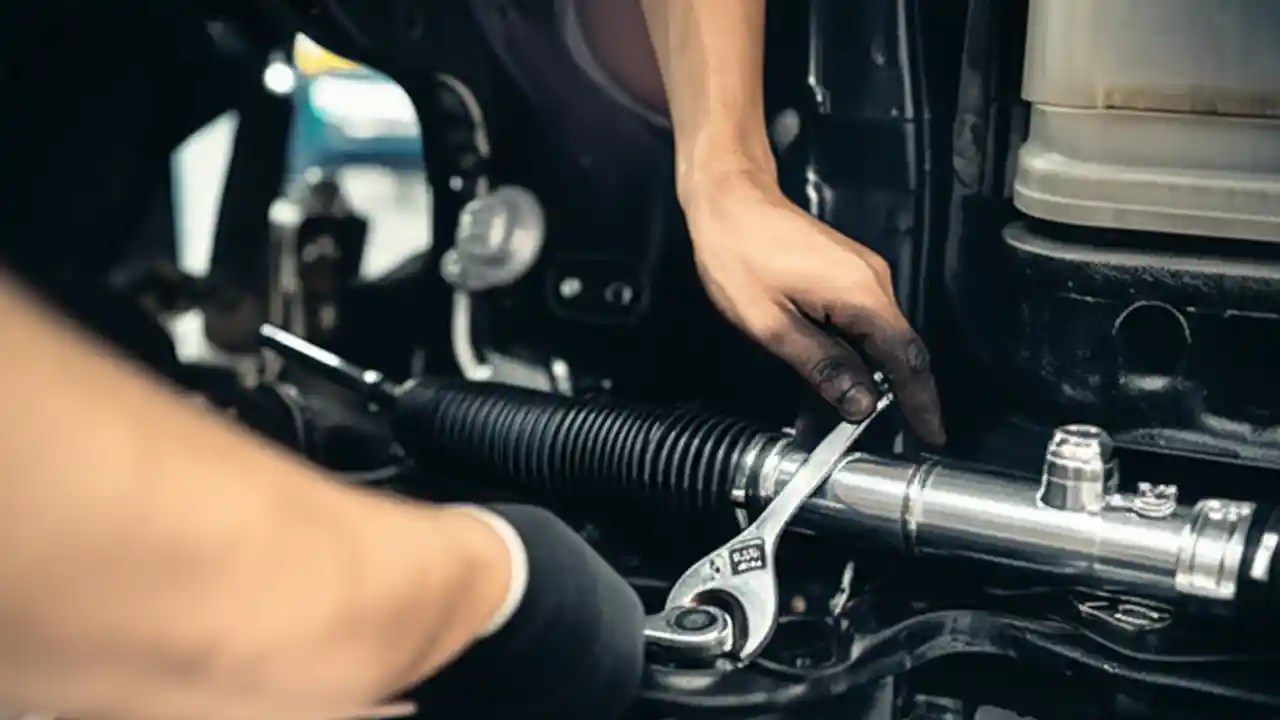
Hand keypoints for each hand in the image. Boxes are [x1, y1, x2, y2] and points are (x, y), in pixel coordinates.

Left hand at [682, 173, 945, 444]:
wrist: (730, 199)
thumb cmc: (739, 256)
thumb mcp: (771, 324)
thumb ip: (821, 365)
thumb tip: (862, 404)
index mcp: (861, 294)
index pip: (906, 359)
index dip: (921, 402)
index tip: (931, 435)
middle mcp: (874, 282)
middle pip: (899, 350)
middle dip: (899, 397)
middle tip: (896, 438)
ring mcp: (863, 274)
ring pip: (879, 338)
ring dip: (870, 377)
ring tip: (845, 418)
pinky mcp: (848, 272)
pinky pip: (862, 321)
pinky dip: (855, 353)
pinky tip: (832, 377)